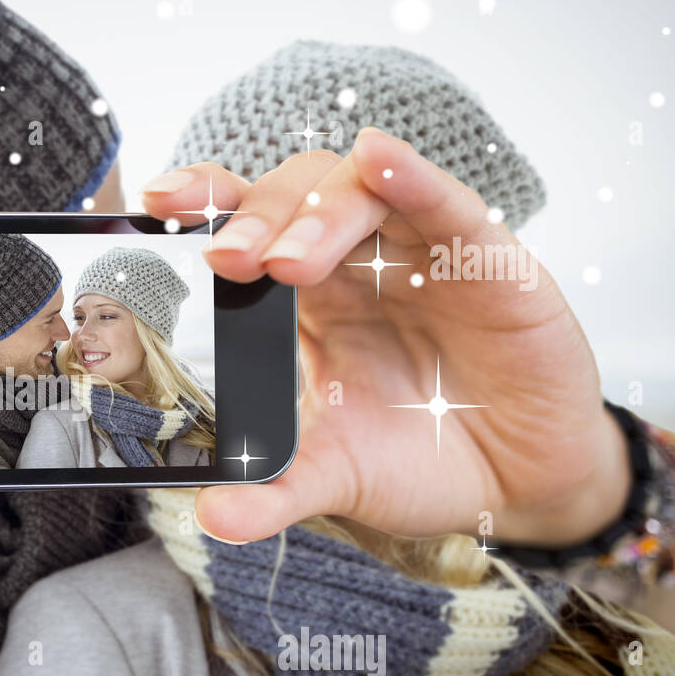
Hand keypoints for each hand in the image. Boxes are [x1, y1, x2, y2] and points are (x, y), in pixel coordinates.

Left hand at [142, 127, 630, 546]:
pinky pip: (448, 203)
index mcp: (311, 299)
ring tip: (286, 262)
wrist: (518, 484)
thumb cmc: (424, 459)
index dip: (210, 203)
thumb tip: (211, 517)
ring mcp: (423, 253)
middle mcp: (360, 262)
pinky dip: (413, 177)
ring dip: (317, 213)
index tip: (156, 203)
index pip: (253, 228)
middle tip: (228, 261)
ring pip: (361, 191)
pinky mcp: (489, 260)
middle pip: (298, 197)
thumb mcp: (338, 479)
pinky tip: (383, 158)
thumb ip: (275, 491)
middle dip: (255, 217)